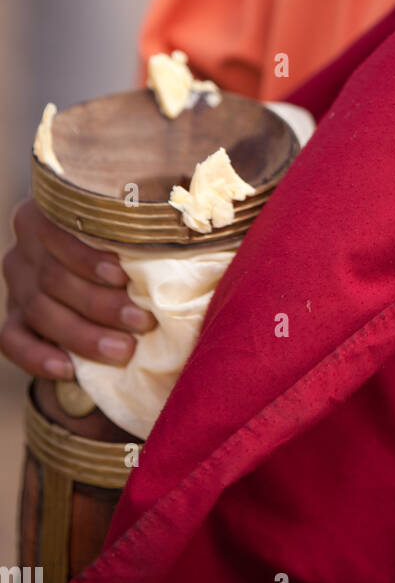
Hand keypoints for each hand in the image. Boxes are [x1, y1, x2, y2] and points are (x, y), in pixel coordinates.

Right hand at [0, 198, 156, 379]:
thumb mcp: (136, 218)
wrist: (105, 272)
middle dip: (101, 304)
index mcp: (47, 213)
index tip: (124, 276)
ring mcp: (16, 284)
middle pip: (54, 278)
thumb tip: (189, 213)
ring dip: (83, 335)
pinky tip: (69, 370)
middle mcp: (24, 247)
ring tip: (123, 350)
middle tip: (142, 322)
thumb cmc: (132, 237)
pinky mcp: (13, 317)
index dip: (88, 257)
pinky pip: (13, 341)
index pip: (57, 232)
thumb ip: (148, 214)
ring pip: (40, 311)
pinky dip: (38, 357)